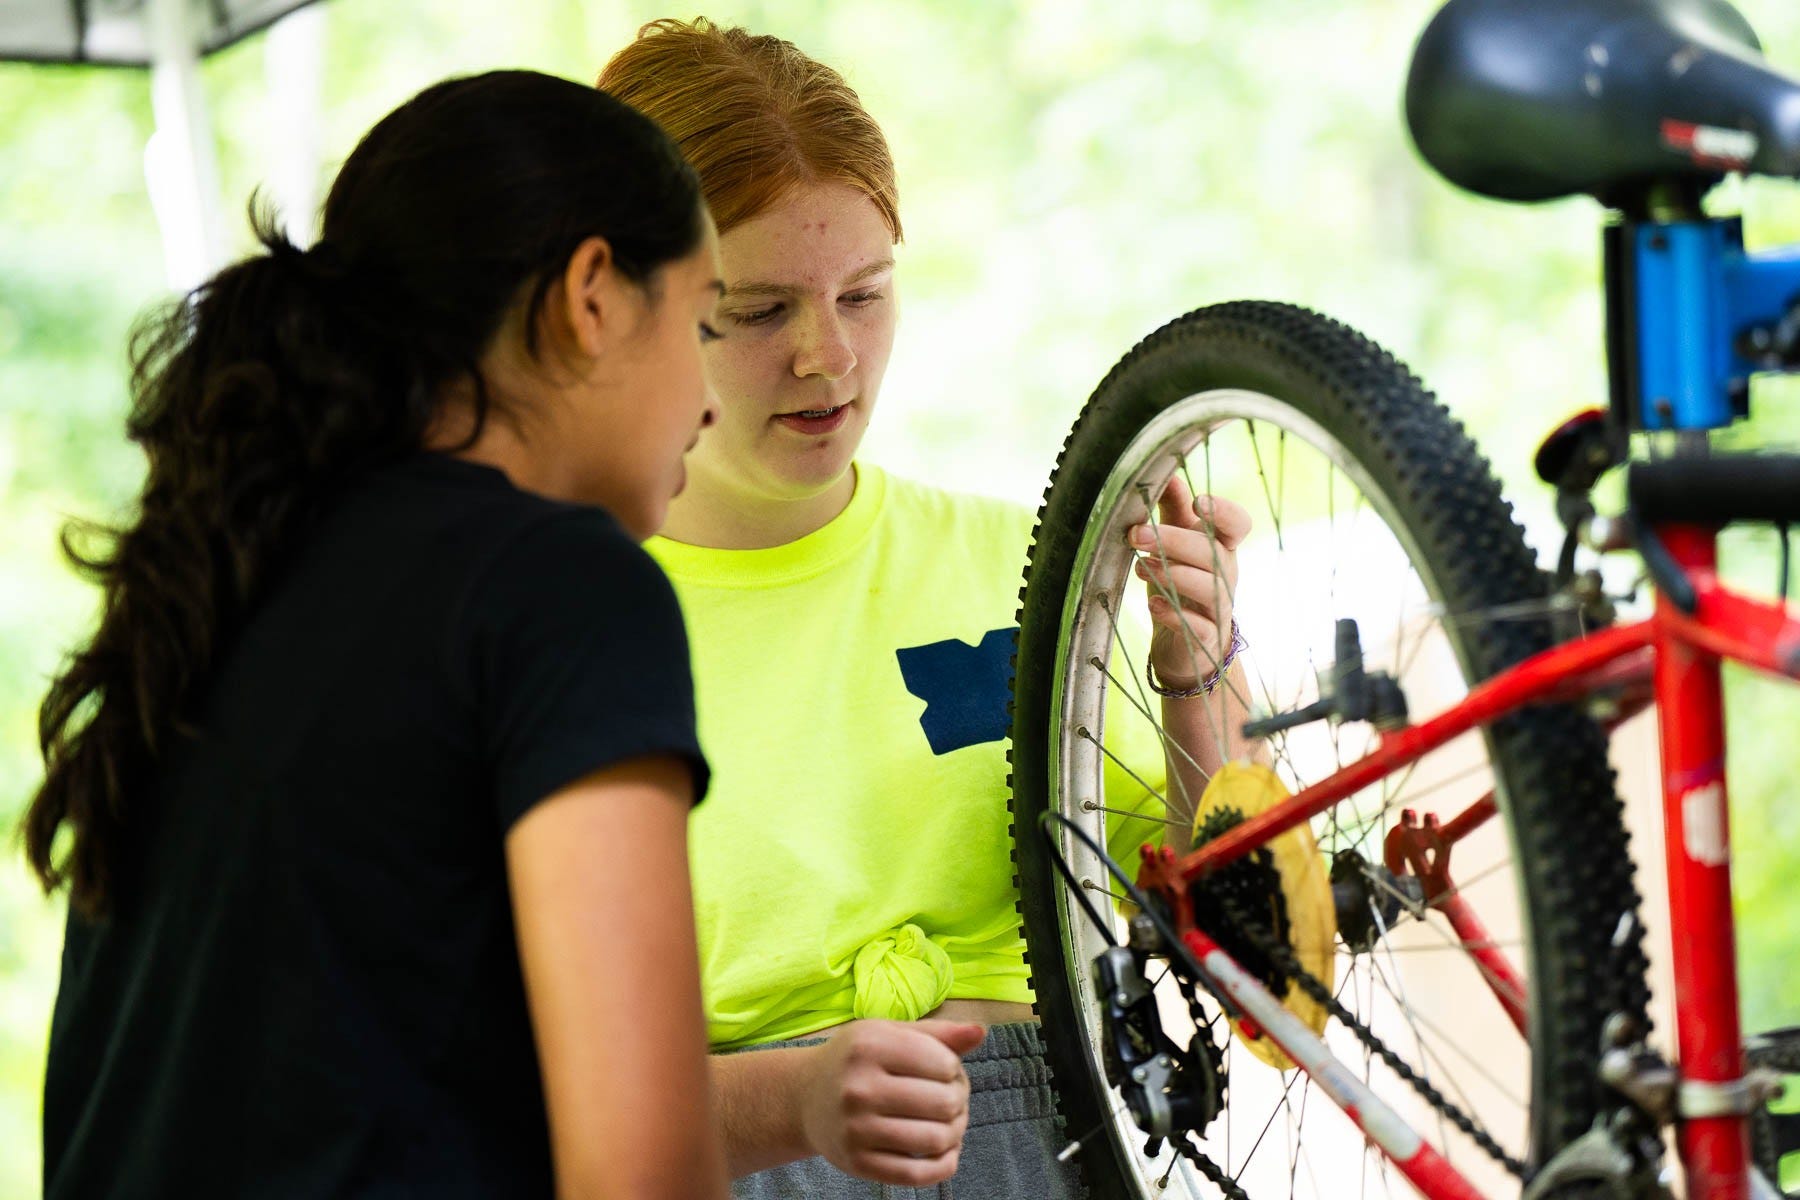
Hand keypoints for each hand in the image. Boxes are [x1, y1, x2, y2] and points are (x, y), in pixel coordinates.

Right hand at [798, 1019, 984, 1184]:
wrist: (804, 1097)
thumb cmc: (856, 1059)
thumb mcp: (888, 1033)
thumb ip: (937, 1033)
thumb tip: (980, 1031)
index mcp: (869, 1046)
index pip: (944, 1063)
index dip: (955, 1069)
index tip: (945, 1071)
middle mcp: (859, 1088)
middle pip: (944, 1103)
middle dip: (960, 1101)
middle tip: (952, 1099)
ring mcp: (856, 1129)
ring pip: (936, 1140)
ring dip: (956, 1133)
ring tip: (950, 1123)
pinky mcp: (858, 1163)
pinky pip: (917, 1175)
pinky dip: (944, 1165)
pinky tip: (945, 1152)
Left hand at [1129, 477, 1251, 690]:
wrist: (1183, 647)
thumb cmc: (1178, 585)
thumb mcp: (1174, 544)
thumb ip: (1173, 509)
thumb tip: (1165, 472)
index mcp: (1220, 548)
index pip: (1238, 525)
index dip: (1225, 512)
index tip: (1198, 502)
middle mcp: (1225, 576)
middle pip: (1212, 553)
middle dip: (1173, 541)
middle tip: (1134, 534)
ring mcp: (1219, 609)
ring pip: (1209, 588)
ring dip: (1173, 575)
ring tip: (1141, 568)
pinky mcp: (1206, 639)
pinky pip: (1199, 626)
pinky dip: (1176, 615)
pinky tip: (1154, 605)